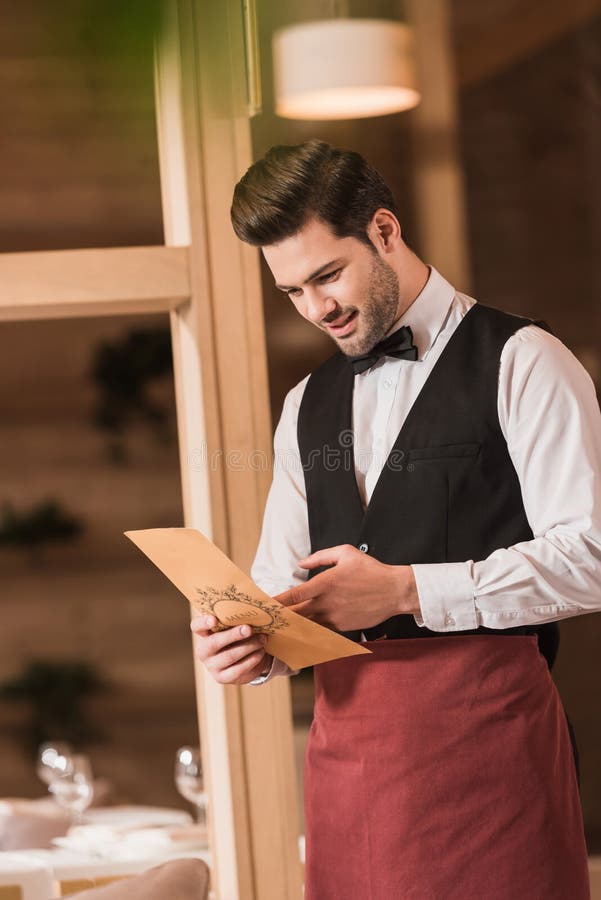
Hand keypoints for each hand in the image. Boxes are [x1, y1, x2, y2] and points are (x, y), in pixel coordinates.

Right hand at [191, 615, 271, 684]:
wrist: (245, 656)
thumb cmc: (240, 633)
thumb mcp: (237, 623)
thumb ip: (240, 615)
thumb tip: (260, 602)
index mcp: (204, 633)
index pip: (196, 626)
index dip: (203, 622)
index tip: (214, 619)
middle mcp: (204, 650)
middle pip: (214, 643)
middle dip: (233, 635)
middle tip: (249, 628)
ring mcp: (212, 666)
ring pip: (229, 656)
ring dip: (248, 646)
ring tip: (263, 639)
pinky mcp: (223, 678)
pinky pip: (238, 670)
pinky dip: (252, 659)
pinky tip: (261, 652)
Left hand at [274, 544, 419, 631]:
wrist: (395, 591)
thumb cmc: (370, 569)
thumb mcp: (345, 553)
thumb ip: (320, 557)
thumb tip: (301, 563)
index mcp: (325, 583)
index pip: (294, 595)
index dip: (276, 602)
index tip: (262, 606)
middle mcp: (327, 603)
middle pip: (296, 615)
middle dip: (279, 618)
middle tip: (263, 620)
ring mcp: (335, 617)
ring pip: (307, 625)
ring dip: (292, 627)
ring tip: (277, 628)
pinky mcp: (342, 627)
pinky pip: (321, 630)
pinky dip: (309, 631)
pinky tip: (299, 632)